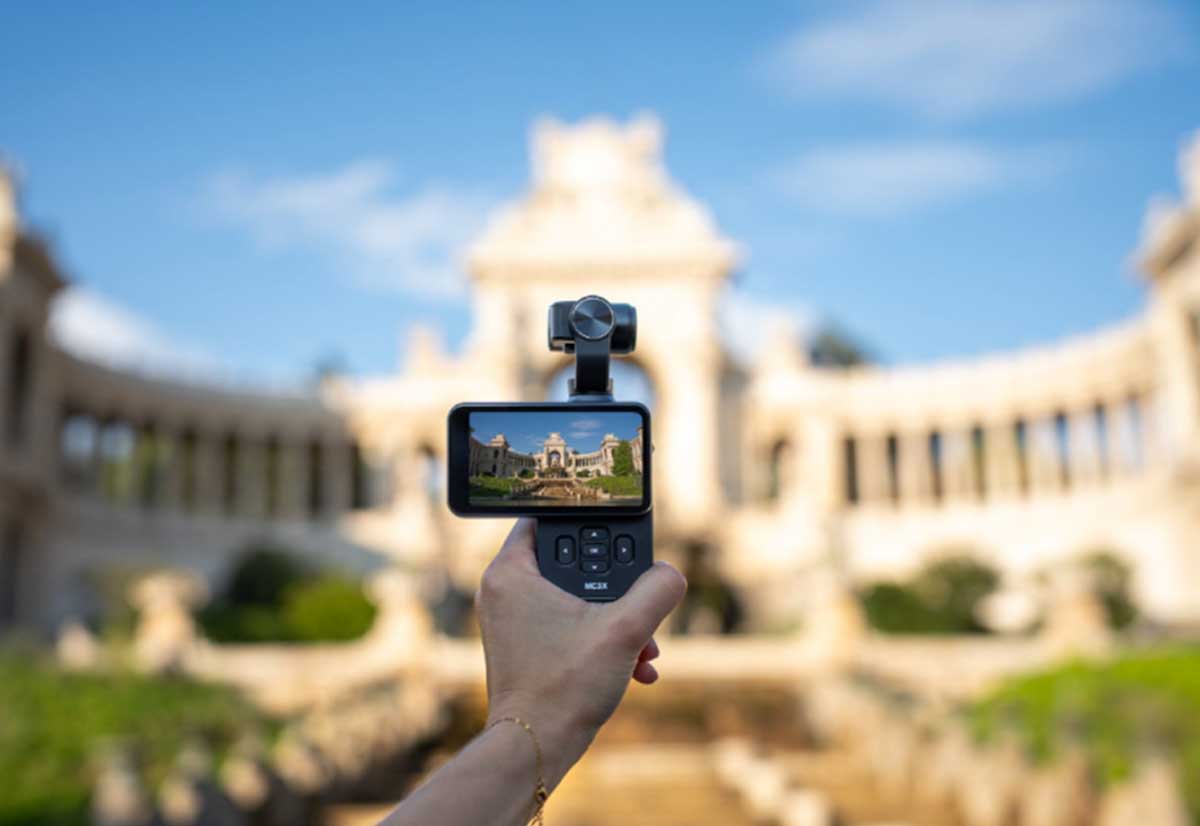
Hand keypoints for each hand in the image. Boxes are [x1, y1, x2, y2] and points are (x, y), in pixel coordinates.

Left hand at [475, 518, 686, 785]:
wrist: (537, 750)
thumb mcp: (625, 629)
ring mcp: (513, 621)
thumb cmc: (565, 686)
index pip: (550, 517)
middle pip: (573, 563)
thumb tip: (670, 574)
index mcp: (511, 572)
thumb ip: (657, 590)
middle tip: (641, 605)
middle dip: (618, 589)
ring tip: (643, 646)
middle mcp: (504, 591)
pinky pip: (570, 627)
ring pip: (577, 600)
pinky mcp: (525, 648)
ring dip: (617, 620)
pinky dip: (601, 640)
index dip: (592, 525)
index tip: (621, 543)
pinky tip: (633, 666)